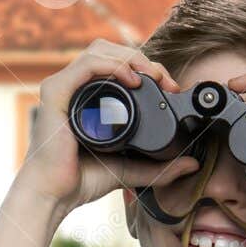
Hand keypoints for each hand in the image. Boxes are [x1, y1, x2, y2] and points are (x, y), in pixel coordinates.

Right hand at [14, 39, 199, 217]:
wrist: (53, 195)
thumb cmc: (81, 181)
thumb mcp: (129, 170)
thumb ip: (160, 167)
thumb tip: (191, 164)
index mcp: (87, 96)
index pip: (119, 66)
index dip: (147, 69)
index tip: (170, 88)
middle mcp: (74, 87)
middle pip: (111, 52)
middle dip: (143, 60)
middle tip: (166, 81)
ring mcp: (63, 87)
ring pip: (101, 51)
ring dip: (133, 58)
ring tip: (154, 77)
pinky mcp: (56, 92)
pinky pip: (88, 64)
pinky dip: (114, 66)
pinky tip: (133, 79)